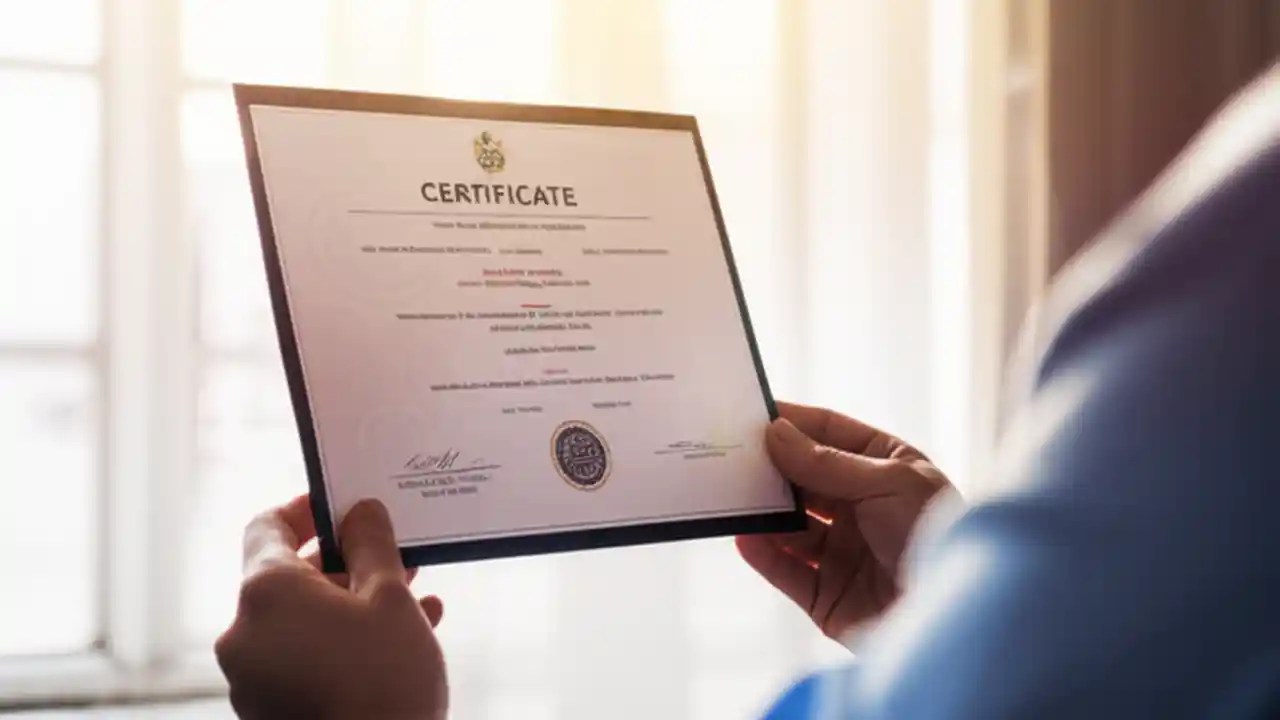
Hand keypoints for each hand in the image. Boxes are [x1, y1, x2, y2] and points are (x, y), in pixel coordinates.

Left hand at [215, 495, 447, 719]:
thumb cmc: (385, 682)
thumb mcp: (391, 599)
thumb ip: (372, 545)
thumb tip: (360, 512)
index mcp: (264, 592)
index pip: (267, 526)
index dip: (307, 509)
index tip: (344, 506)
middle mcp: (244, 633)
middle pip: (289, 576)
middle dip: (347, 562)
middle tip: (395, 555)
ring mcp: (252, 678)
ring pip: (301, 621)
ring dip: (352, 604)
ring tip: (412, 601)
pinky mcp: (269, 711)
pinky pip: (302, 659)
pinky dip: (342, 643)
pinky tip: (399, 642)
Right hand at [737, 402, 950, 638]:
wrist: (954, 621)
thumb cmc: (935, 537)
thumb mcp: (885, 483)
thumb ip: (824, 461)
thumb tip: (776, 433)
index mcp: (888, 471)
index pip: (832, 435)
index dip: (794, 423)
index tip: (752, 413)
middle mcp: (865, 509)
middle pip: (805, 480)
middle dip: (771, 467)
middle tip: (730, 453)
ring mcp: (845, 554)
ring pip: (792, 527)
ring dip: (763, 512)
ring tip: (731, 494)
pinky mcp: (829, 597)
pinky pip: (787, 571)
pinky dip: (764, 554)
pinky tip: (744, 536)